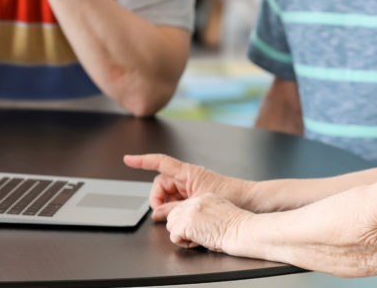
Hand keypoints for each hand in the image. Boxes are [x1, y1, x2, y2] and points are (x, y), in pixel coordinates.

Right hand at [123, 153, 245, 221]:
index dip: (142, 161)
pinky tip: (178, 216)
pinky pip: (177, 201)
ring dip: (165, 205)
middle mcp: (187, 178)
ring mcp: (190, 187)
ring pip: (167, 194)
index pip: (160, 162)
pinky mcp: (194, 196)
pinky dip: (174, 208)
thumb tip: (158, 213)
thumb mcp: (199, 202)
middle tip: (161, 213)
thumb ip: (175, 208)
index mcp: (188, 172)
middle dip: (157, 198)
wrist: (249, 200)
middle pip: (161, 184)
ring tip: (172, 216)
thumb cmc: (231, 194)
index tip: (128, 160)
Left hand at [166, 193, 250, 250]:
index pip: (184, 206)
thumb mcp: (222, 211)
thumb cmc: (239, 227)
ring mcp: (190, 212)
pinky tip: (197, 242)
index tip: (195, 229)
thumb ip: (207, 211)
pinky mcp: (187, 224)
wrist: (243, 231)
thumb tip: (197, 221)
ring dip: (181, 234)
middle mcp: (196, 202)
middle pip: (174, 214)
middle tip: (196, 235)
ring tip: (197, 238)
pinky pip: (174, 236)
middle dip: (181, 227)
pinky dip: (183, 243)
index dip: (187, 221)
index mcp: (205, 197)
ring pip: (171, 224)